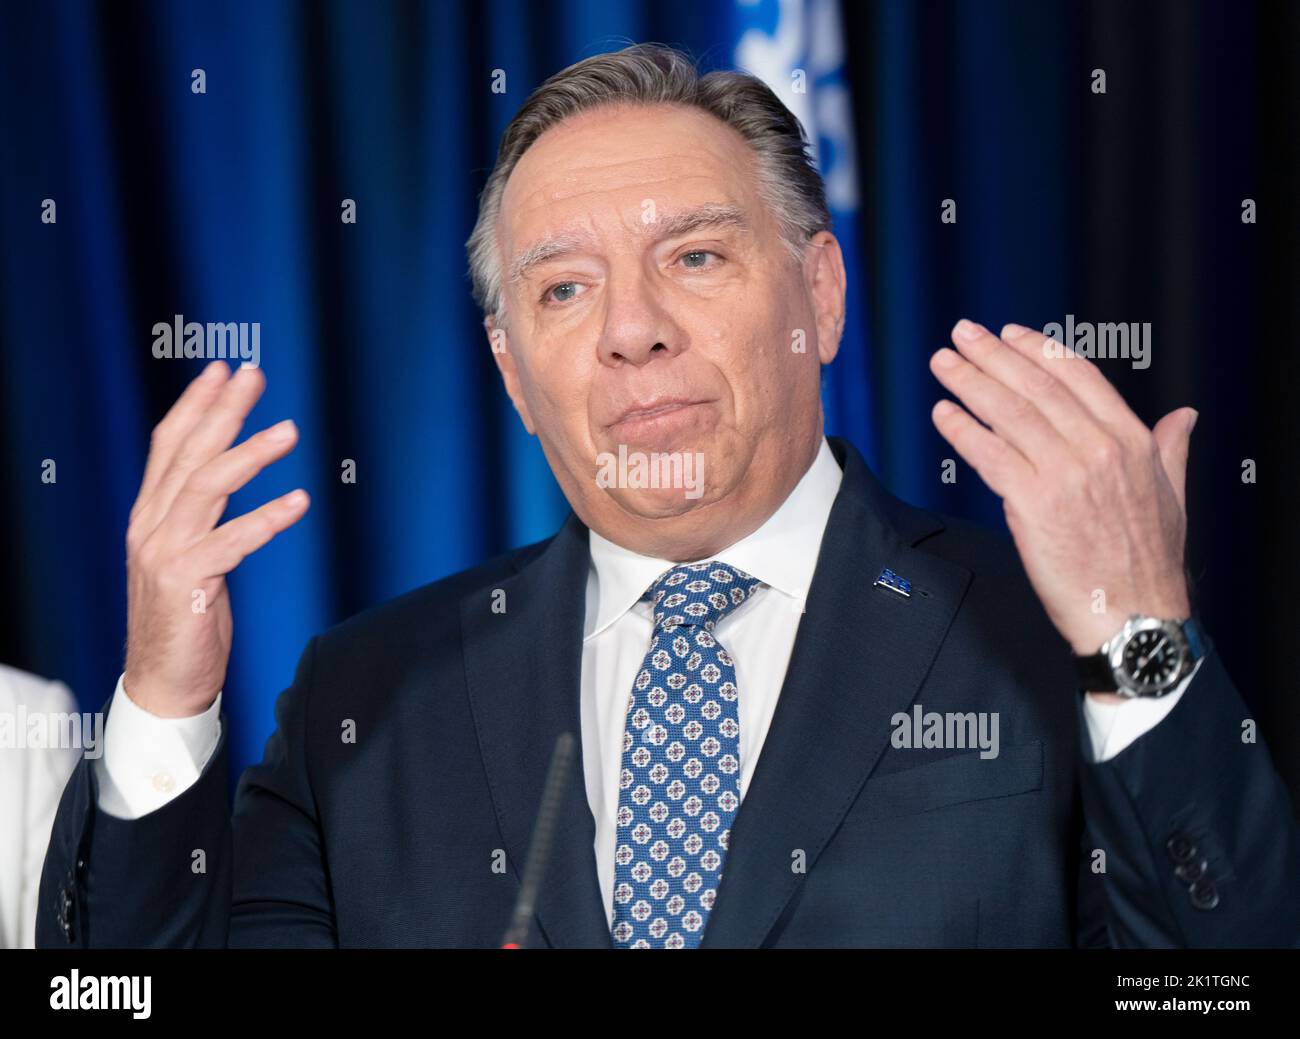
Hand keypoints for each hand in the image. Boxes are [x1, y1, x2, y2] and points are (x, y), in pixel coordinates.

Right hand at [123, 362, 308, 716]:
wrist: (162, 681)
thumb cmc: (184, 618)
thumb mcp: (187, 554)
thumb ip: (200, 515)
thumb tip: (227, 471)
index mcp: (150, 515)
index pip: (168, 446)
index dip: (195, 405)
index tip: (223, 372)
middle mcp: (152, 526)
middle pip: (189, 454)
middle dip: (223, 411)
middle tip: (255, 377)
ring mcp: (165, 553)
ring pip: (207, 488)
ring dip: (249, 455)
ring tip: (288, 432)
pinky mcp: (187, 582)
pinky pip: (232, 541)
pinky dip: (267, 518)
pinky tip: (299, 501)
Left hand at [928, 319, 1194, 669]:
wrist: (1132, 614)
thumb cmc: (1148, 562)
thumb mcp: (1173, 495)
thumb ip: (1171, 448)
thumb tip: (1183, 416)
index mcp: (1131, 440)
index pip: (1078, 375)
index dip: (1038, 349)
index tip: (1009, 333)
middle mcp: (1097, 449)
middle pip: (1035, 386)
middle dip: (992, 355)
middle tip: (961, 335)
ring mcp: (1064, 475)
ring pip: (1007, 413)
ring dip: (969, 382)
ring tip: (944, 364)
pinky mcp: (1033, 504)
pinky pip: (989, 455)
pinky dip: (962, 430)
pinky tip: (943, 413)